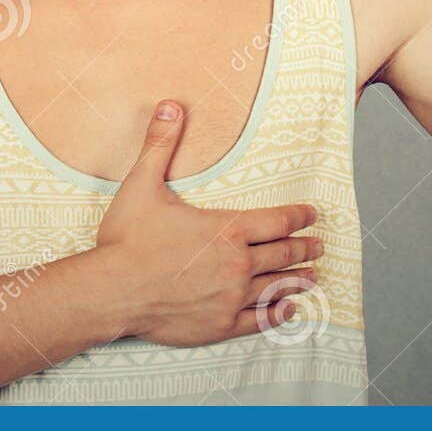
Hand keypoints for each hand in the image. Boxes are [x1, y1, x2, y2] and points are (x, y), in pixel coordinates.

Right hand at [94, 100, 320, 346]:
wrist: (111, 291)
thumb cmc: (127, 239)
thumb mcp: (143, 184)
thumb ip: (161, 144)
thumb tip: (171, 105)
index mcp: (227, 229)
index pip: (277, 221)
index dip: (299, 216)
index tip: (312, 214)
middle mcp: (237, 264)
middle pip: (283, 254)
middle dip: (304, 248)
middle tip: (320, 245)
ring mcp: (231, 298)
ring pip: (276, 287)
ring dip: (298, 280)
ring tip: (313, 277)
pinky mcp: (220, 325)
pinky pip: (259, 320)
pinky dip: (277, 314)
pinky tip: (288, 309)